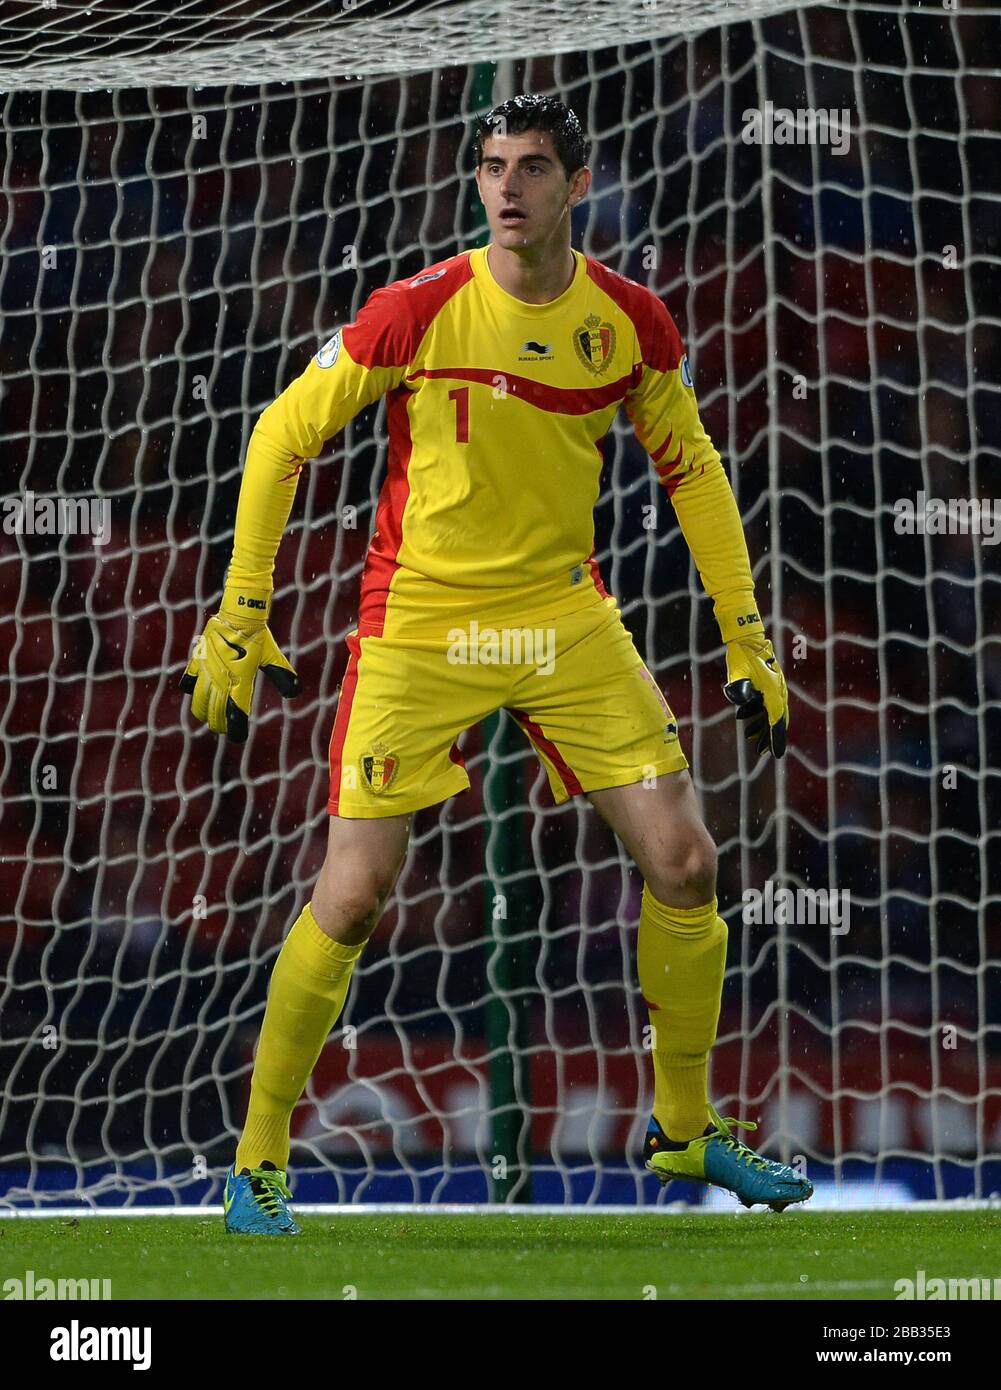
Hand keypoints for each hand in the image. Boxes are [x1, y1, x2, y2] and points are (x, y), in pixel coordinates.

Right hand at [179, 613, 300, 742]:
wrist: (238, 614)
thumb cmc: (258, 636)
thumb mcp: (272, 656)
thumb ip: (282, 675)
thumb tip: (295, 693)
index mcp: (241, 680)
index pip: (236, 713)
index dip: (236, 729)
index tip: (237, 737)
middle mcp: (222, 678)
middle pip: (214, 712)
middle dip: (218, 723)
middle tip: (222, 727)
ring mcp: (207, 671)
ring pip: (199, 702)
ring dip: (203, 712)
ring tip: (207, 717)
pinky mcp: (197, 661)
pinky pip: (189, 682)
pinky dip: (192, 691)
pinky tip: (196, 693)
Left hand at [723, 634, 788, 757]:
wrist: (747, 637)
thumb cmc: (742, 655)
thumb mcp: (738, 671)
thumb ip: (739, 685)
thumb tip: (739, 698)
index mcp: (774, 692)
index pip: (776, 722)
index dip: (776, 739)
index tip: (776, 755)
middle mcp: (778, 691)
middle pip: (776, 720)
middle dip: (769, 736)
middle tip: (761, 752)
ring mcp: (775, 686)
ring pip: (771, 712)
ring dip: (761, 725)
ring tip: (750, 737)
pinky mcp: (769, 682)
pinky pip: (766, 703)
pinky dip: (757, 712)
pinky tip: (744, 716)